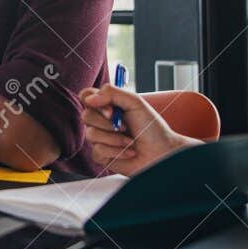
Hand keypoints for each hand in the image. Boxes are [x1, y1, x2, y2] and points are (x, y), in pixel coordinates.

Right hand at [80, 84, 197, 175]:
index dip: (93, 101)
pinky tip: (128, 152)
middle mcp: (101, 121)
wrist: (161, 152)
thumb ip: (111, 93)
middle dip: (107, 123)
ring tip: (130, 141)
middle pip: (86, 116)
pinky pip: (98, 150)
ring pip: (91, 135)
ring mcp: (100, 138)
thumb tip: (89, 99)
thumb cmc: (151, 127)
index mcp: (108, 105)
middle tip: (125, 126)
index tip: (111, 110)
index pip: (86, 96)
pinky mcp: (101, 155)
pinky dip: (117, 151)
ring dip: (115, 139)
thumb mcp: (135, 102)